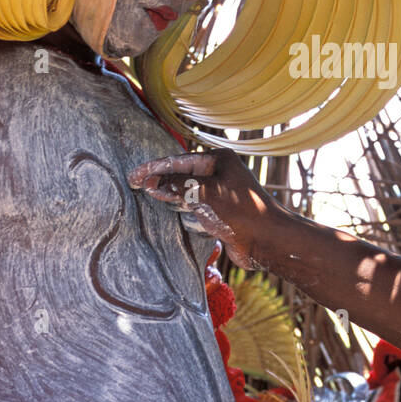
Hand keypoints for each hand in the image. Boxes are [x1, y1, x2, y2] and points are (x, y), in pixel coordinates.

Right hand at [127, 148, 279, 271]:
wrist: (267, 241)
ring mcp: (219, 194)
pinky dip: (179, 208)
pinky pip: (193, 207)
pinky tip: (167, 211)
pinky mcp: (219, 213)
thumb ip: (176, 186)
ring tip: (146, 195)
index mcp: (218, 161)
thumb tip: (151, 182)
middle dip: (159, 179)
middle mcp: (219, 174)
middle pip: (181, 174)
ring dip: (168, 194)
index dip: (153, 168)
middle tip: (134, 184)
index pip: (178, 161)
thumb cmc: (241, 212)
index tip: (133, 175)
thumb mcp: (205, 194)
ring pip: (186, 191)